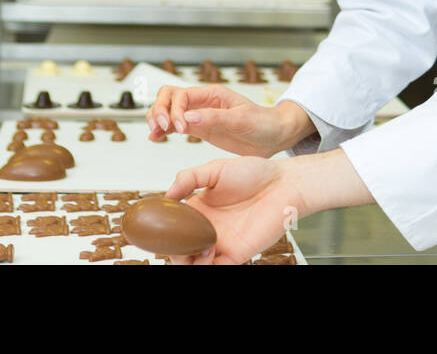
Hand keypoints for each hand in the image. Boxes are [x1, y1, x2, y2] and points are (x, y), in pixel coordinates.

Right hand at [145, 85, 313, 156]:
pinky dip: (162, 129)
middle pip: (169, 97)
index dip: (175, 110)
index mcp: (213, 95)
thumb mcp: (241, 120)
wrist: (273, 136)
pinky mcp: (199, 128)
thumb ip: (215, 118)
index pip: (181, 95)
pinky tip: (157, 137)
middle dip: (160, 110)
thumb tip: (189, 117)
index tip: (179, 127)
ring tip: (154, 134)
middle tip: (160, 128)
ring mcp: (199, 115)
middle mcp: (203, 102)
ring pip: (168, 109)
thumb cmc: (262, 124)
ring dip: (157, 118)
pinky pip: (174, 125)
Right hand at [163, 150, 374, 264]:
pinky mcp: (236, 254)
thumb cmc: (255, 173)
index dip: (161, 232)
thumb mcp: (215, 168)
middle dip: (170, 252)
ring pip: (193, 263)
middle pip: (179, 251)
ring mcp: (220, 243)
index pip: (172, 229)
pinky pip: (215, 268)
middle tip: (173, 243)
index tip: (153, 229)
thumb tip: (166, 194)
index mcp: (198, 210)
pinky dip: (204, 266)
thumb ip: (188, 178)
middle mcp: (207, 229)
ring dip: (186, 261)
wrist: (283, 183)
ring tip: (195, 246)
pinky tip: (208, 250)